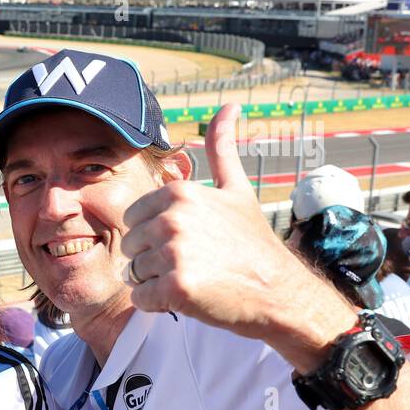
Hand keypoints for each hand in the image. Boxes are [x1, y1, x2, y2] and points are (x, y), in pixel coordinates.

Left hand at [121, 103, 337, 341]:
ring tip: (194, 278)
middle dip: (153, 259)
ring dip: (157, 282)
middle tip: (194, 262)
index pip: (132, 218)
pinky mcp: (176, 288)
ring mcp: (174, 253)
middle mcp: (173, 219)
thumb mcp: (236, 189)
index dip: (154, 234)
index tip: (189, 240)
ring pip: (134, 274)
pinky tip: (189, 297)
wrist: (279, 291)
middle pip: (131, 246)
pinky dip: (158, 304)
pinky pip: (141, 298)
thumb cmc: (252, 242)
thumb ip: (223, 149)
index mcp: (179, 193)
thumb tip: (229, 105)